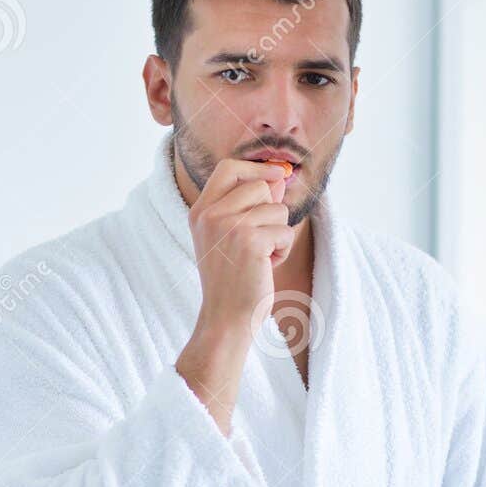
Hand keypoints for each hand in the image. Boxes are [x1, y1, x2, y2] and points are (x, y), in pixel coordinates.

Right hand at [187, 158, 296, 335]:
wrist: (225, 318)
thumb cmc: (232, 280)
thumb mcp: (232, 236)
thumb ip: (251, 204)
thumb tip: (279, 177)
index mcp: (200, 211)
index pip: (229, 168)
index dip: (256, 168)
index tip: (277, 176)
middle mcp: (210, 215)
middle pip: (260, 185)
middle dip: (271, 210)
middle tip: (259, 240)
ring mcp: (229, 226)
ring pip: (277, 209)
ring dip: (278, 234)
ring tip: (261, 257)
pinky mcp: (250, 241)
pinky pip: (285, 231)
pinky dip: (282, 251)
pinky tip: (266, 267)